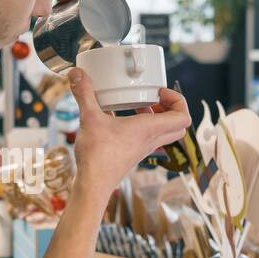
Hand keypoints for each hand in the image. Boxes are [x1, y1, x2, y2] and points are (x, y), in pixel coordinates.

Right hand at [67, 68, 191, 200]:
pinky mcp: (133, 154)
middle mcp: (150, 140)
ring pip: (164, 132)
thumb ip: (84, 94)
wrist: (93, 184)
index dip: (178, 100)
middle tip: (153, 98)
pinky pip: (148, 138)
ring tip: (137, 105)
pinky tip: (121, 120)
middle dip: (170, 108)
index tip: (159, 92)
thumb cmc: (97, 155)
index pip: (183, 116)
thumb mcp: (89, 118)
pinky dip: (142, 126)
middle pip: (178, 125)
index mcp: (149, 129)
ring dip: (157, 117)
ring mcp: (143, 149)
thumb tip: (76, 73)